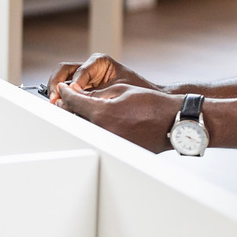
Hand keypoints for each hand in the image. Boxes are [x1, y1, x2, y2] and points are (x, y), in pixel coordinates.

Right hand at [45, 54, 155, 104]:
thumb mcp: (117, 91)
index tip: (73, 96)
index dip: (75, 85)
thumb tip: (77, 99)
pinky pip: (68, 91)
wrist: (146, 97)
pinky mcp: (83, 90)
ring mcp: (84, 79)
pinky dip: (63, 97)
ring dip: (56, 90)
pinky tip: (62, 107)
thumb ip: (96, 94)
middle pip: (64, 70)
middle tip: (54, 98)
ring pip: (62, 78)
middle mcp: (90, 68)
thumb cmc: (137, 90)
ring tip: (55, 103)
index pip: (79, 72)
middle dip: (57, 83)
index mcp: (100, 62)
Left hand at [53, 81, 180, 152]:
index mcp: (102, 113)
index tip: (64, 88)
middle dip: (68, 106)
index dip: (66, 92)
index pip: (73, 101)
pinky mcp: (115, 148)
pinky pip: (97, 137)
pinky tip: (96, 121)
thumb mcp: (121, 91)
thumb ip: (95, 94)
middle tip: (66, 99)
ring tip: (81, 109)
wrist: (172, 122)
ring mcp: (108, 142)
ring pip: (84, 128)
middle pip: (73, 118)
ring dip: (79, 118)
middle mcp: (102, 130)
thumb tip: (78, 94)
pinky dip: (92, 127)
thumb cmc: (152, 105)